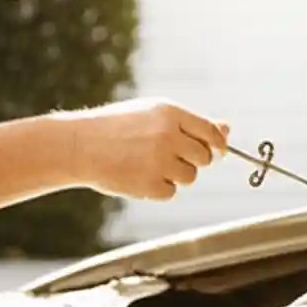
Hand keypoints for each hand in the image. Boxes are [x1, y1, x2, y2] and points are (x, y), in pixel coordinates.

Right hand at [61, 98, 229, 200]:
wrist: (79, 144)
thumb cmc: (118, 126)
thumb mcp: (152, 113)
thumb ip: (190, 123)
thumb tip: (226, 129)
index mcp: (170, 114)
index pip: (212, 133)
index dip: (218, 145)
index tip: (215, 151)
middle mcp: (167, 136)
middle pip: (204, 158)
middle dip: (193, 160)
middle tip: (170, 156)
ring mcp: (158, 161)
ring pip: (189, 177)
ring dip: (175, 175)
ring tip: (148, 164)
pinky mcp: (148, 184)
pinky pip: (170, 192)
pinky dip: (158, 188)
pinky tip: (138, 175)